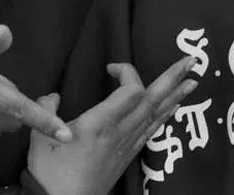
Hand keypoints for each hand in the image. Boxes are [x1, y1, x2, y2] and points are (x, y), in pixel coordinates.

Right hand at [28, 58, 197, 194]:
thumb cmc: (51, 174)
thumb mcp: (40, 140)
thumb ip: (46, 111)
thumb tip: (52, 96)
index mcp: (101, 124)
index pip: (131, 91)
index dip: (128, 72)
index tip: (112, 68)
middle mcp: (120, 132)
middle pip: (152, 100)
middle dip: (172, 78)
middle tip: (191, 60)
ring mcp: (127, 143)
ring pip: (156, 114)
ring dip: (176, 95)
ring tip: (194, 79)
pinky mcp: (128, 154)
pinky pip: (152, 129)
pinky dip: (165, 114)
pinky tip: (174, 106)